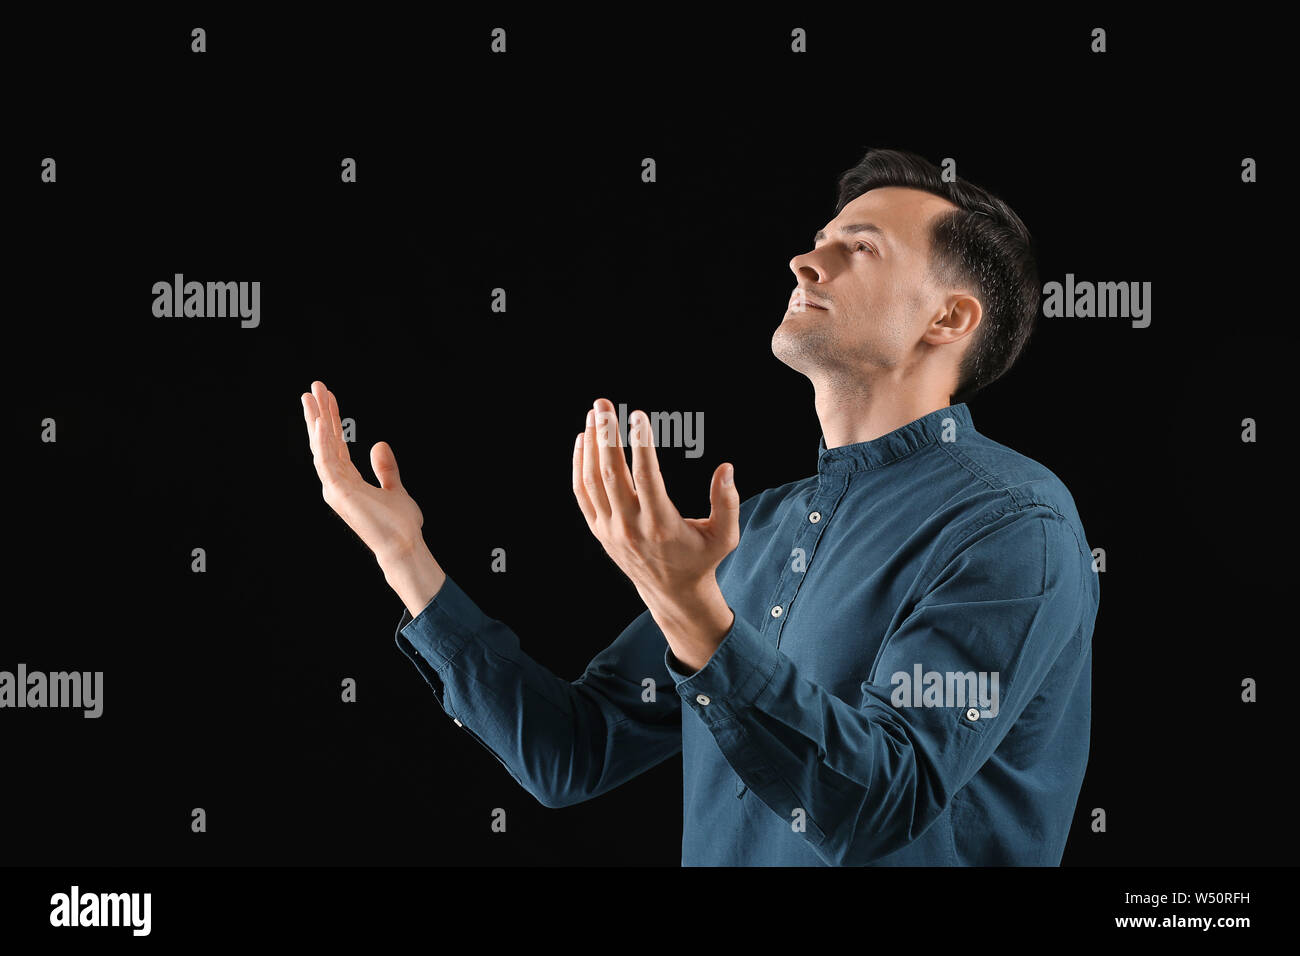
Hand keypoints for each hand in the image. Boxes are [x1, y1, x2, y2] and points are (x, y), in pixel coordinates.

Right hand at [301, 380, 425, 564]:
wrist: (404, 546)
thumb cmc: (400, 525)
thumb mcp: (396, 489)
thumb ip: (386, 468)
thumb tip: (379, 443)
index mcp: (348, 481)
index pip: (336, 444)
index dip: (331, 419)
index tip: (328, 396)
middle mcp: (336, 483)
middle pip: (324, 442)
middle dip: (318, 413)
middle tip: (314, 387)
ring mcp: (334, 488)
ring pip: (320, 447)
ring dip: (315, 420)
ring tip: (311, 394)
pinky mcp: (337, 492)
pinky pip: (325, 461)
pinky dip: (322, 441)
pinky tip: (320, 421)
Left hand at [572, 398, 739, 611]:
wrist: (671, 591)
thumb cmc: (701, 558)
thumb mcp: (724, 536)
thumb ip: (728, 503)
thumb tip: (726, 468)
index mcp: (662, 525)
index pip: (647, 477)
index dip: (641, 444)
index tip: (638, 416)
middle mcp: (631, 526)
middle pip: (611, 474)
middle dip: (606, 435)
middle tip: (603, 404)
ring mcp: (611, 529)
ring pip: (592, 481)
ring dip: (591, 445)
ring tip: (595, 415)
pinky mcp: (600, 530)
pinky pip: (583, 494)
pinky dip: (579, 466)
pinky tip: (583, 441)